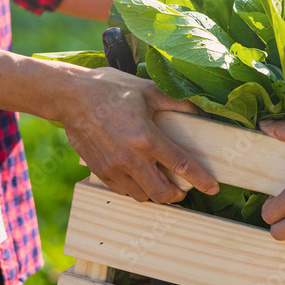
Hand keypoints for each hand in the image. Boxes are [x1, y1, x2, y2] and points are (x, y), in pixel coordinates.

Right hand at [58, 67, 218, 202]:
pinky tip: (140, 176)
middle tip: (183, 189)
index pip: (181, 165)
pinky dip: (136, 188)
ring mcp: (113, 168)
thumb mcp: (149, 90)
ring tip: (161, 182)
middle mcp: (130, 158)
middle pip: (161, 192)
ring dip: (155, 193)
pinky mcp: (99, 171)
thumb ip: (178, 102)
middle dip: (177, 195)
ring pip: (142, 196)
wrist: (71, 96)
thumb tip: (202, 111)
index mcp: (146, 138)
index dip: (201, 179)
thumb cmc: (111, 89)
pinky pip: (123, 190)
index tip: (213, 188)